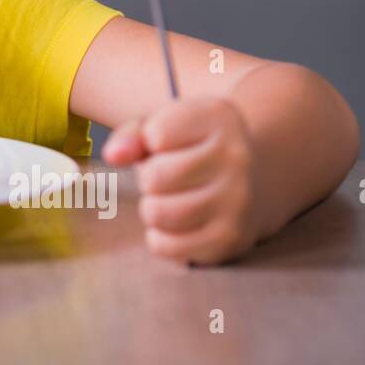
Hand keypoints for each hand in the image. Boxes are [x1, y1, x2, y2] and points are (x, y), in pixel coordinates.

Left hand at [102, 96, 260, 265]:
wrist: (251, 182)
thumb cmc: (190, 149)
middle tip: (167, 176)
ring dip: (152, 207)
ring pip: (156, 213)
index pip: (155, 135)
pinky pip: (164, 246)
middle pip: (153, 178)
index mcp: (219, 118)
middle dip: (148, 178)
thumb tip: (113, 155)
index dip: (148, 141)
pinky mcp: (230, 240)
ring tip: (171, 198)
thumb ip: (132, 135)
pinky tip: (177, 223)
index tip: (167, 143)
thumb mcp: (163, 126)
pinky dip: (159, 237)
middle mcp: (236, 157)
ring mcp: (238, 201)